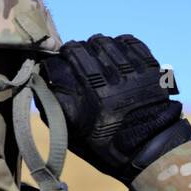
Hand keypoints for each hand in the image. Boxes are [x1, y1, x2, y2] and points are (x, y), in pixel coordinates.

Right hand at [39, 33, 190, 182]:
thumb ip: (53, 105)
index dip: (55, 62)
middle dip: (72, 52)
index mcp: (84, 100)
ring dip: (96, 48)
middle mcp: (104, 83)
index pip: (57, 65)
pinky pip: (128, 41)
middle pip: (77, 48)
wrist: (150, 148)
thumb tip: (41, 79)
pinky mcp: (148, 67)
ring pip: (102, 41)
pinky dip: (120, 45)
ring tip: (98, 59)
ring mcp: (128, 72)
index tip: (57, 65)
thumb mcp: (73, 132)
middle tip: (76, 59)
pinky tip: (118, 56)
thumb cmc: (107, 144)